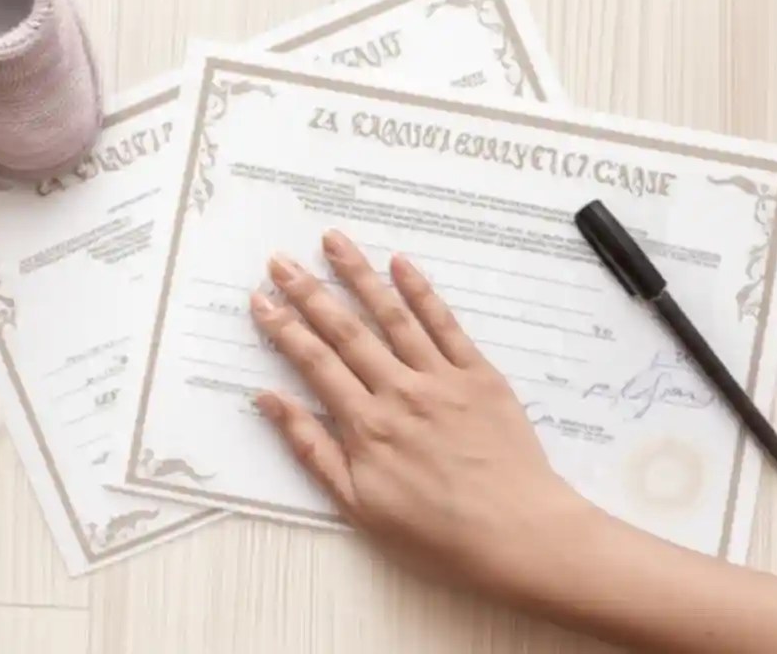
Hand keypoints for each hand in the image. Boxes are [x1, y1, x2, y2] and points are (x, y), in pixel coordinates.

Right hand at [249, 229, 602, 600]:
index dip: (283, 329)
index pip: (314, 363)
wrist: (517, 535)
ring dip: (358, 275)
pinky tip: (401, 263)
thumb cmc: (435, 533)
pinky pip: (446, 325)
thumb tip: (269, 401)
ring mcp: (442, 379)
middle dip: (308, 291)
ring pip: (392, 316)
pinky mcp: (480, 376)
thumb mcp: (357, 505)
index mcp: (365, 426)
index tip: (260, 299)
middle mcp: (399, 392)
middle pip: (345, 331)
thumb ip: (311, 449)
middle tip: (281, 259)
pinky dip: (422, 292)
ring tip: (333, 241)